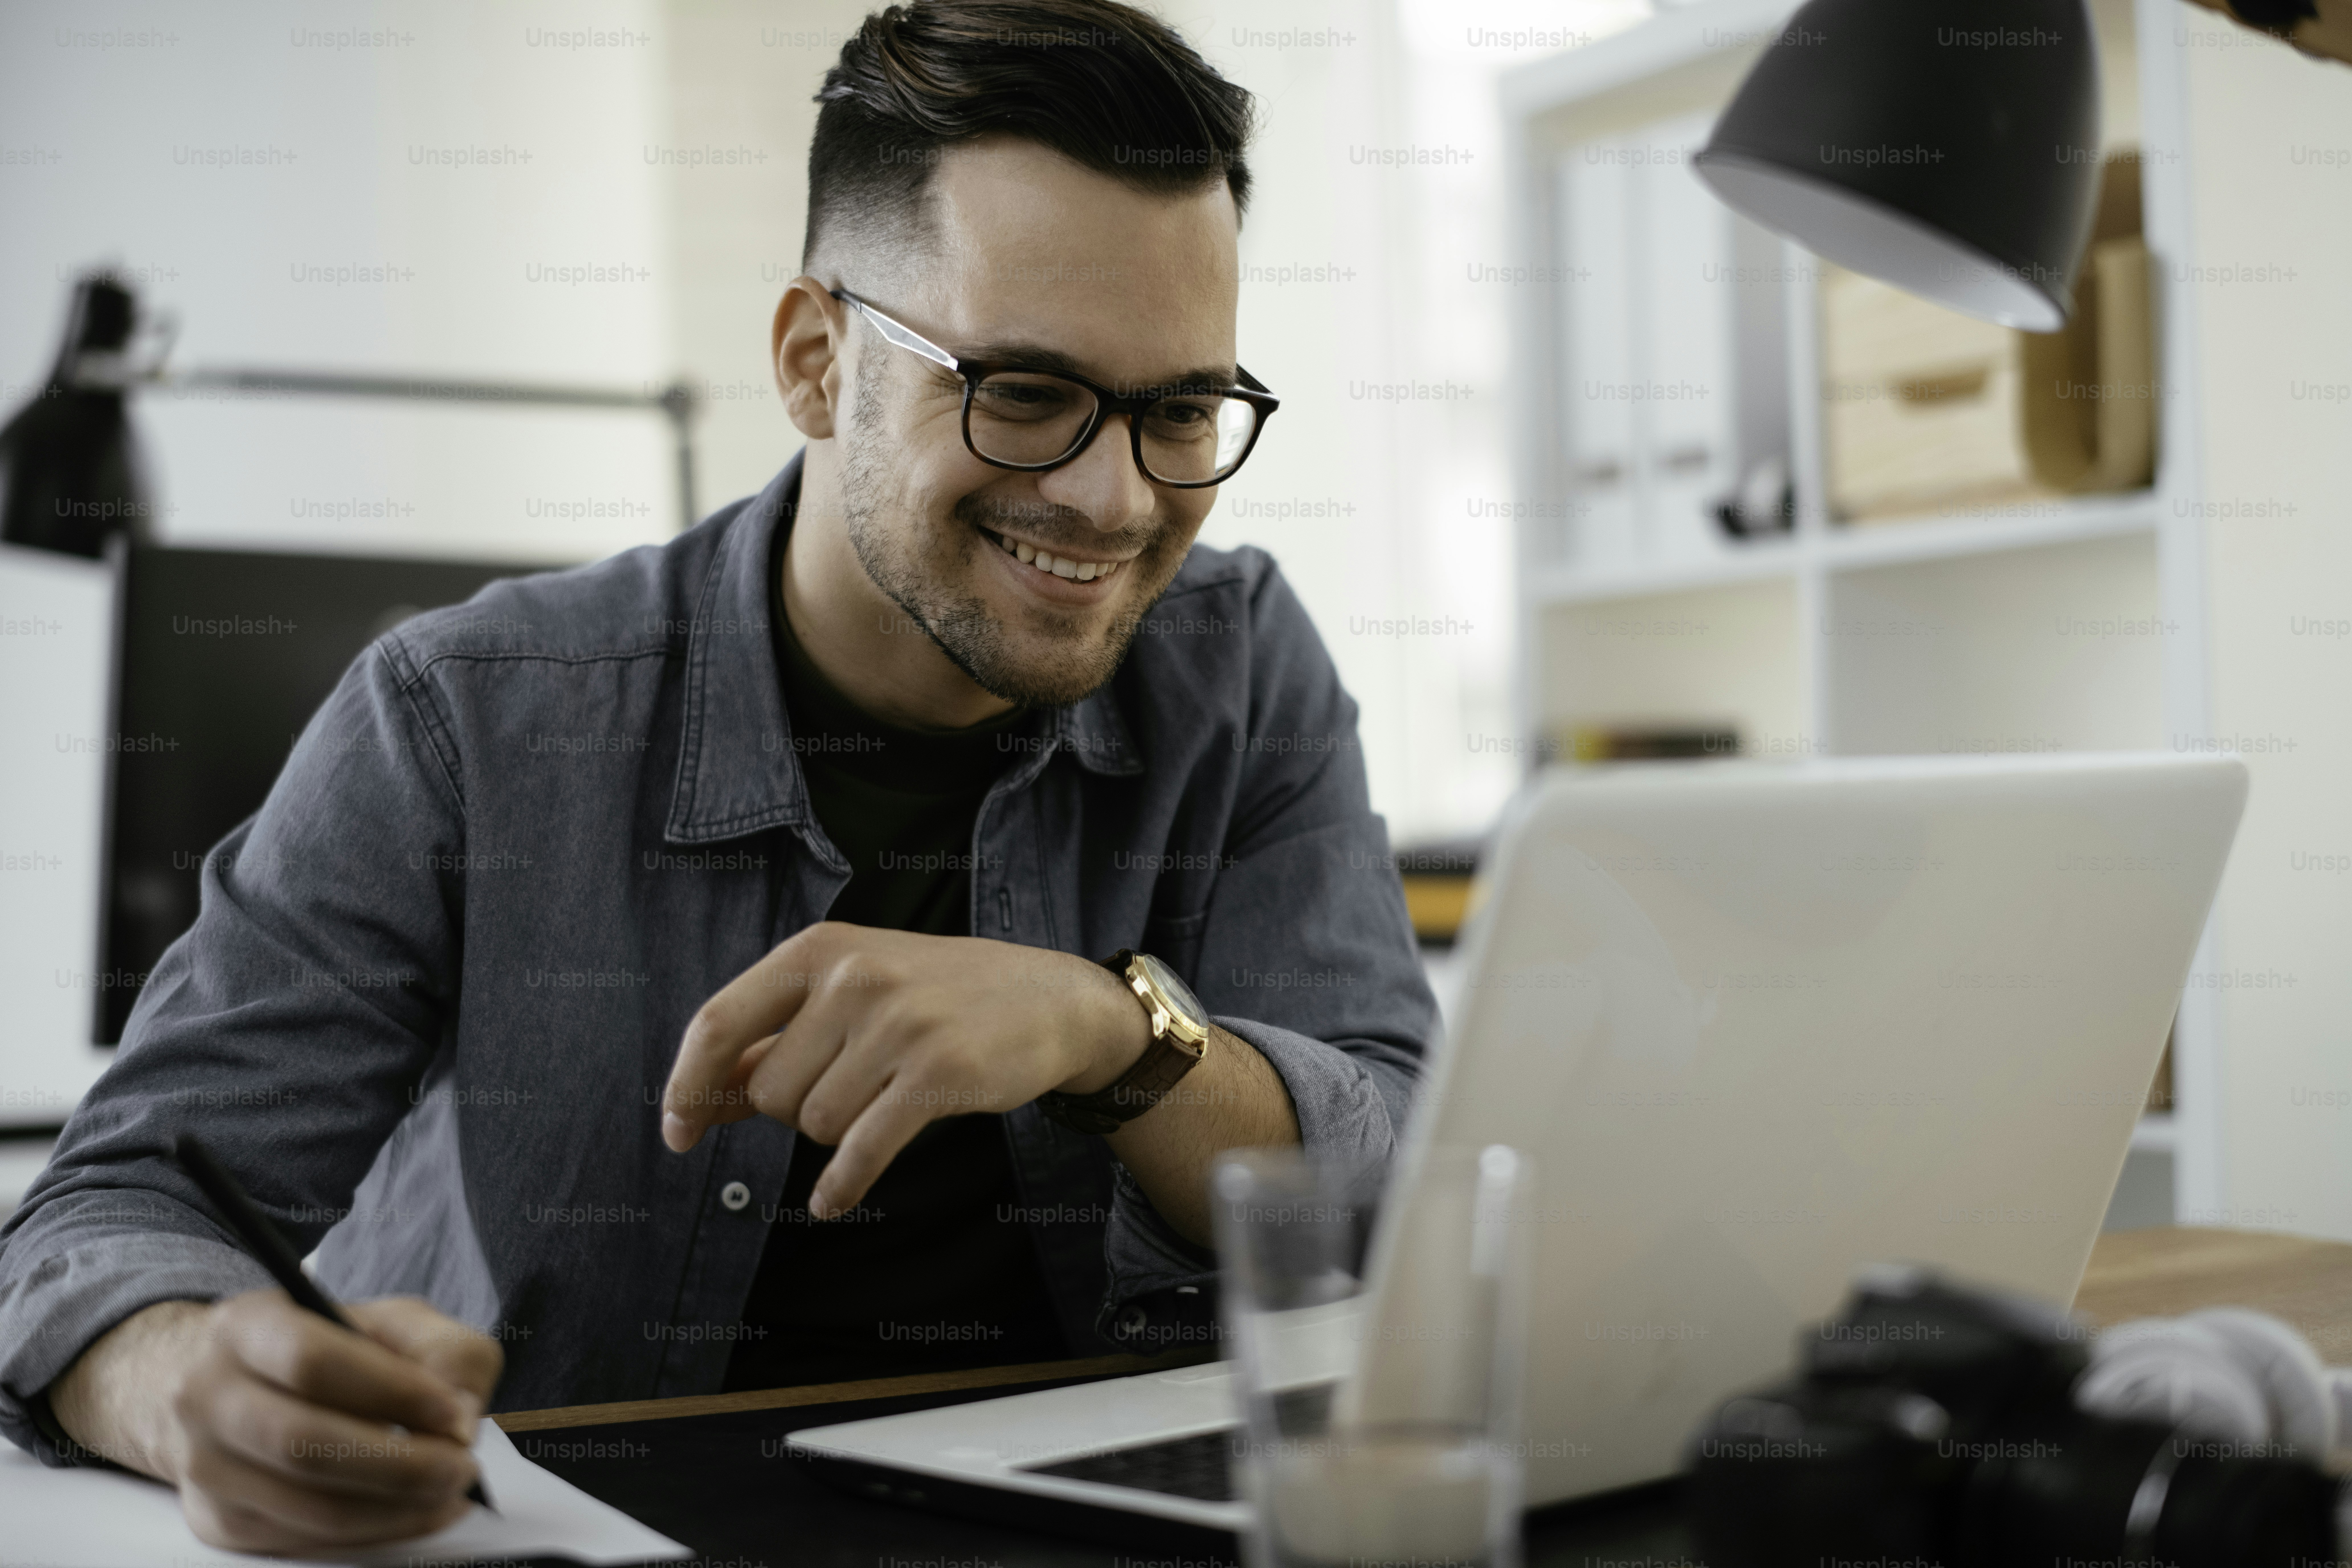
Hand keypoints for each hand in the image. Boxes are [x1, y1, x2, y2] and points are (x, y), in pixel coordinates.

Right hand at [48, 1291, 502, 1552]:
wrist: (223, 1384)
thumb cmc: (320, 1347)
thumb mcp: (386, 1321)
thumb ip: (441, 1350)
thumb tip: (460, 1418)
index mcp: (245, 1327)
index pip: (312, 1362)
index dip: (391, 1391)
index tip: (453, 1412)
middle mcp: (208, 1396)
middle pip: (305, 1444)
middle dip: (402, 1465)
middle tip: (461, 1468)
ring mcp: (204, 1466)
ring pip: (308, 1506)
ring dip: (395, 1508)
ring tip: (449, 1492)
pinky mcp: (216, 1520)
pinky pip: (302, 1540)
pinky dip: (372, 1533)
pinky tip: (415, 1512)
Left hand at [660, 922, 1151, 1213]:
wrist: (1048, 998)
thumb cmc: (936, 997)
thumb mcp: (850, 991)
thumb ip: (774, 1037)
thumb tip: (701, 1097)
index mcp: (819, 949)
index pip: (718, 1022)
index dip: (685, 1085)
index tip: (676, 1131)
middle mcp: (854, 978)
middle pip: (770, 1090)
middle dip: (795, 1109)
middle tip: (848, 1088)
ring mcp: (898, 1025)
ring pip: (814, 1123)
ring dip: (836, 1133)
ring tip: (882, 1099)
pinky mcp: (938, 1074)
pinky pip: (860, 1151)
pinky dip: (841, 1186)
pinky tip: (832, 1201)